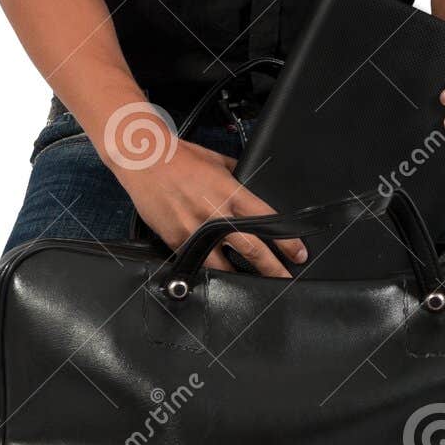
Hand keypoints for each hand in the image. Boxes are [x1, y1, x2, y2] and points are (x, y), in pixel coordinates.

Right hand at [114, 136, 308, 276]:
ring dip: (240, 277)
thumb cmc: (181, 158)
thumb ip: (237, 178)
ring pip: (224, 266)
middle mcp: (216, 214)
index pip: (268, 221)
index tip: (298, 254)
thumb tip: (251, 188)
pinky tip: (217, 279)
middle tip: (285, 278)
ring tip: (252, 287)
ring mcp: (195, 231)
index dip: (287, 241)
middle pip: (252, 250)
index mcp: (231, 193)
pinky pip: (196, 263)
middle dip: (273, 268)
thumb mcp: (218, 162)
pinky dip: (208, 271)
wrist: (145, 159)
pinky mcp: (176, 240)